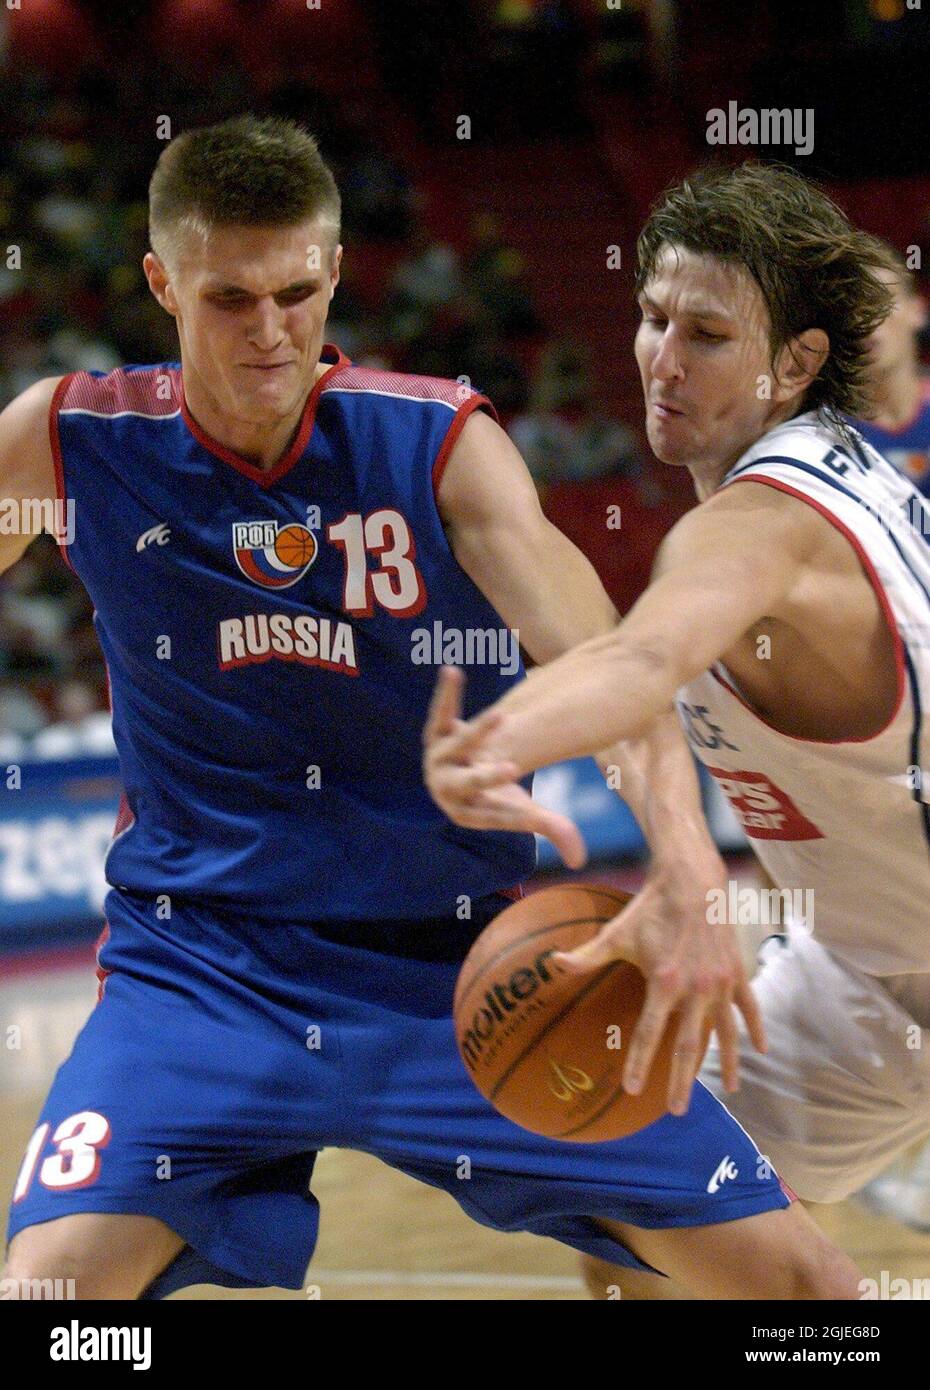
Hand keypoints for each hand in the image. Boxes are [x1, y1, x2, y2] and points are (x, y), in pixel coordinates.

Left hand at [422, 666, 586, 868]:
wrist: (464, 771)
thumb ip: (552, 830)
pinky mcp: (436, 733)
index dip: (507, 812)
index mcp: (465, 813)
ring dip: (479, 731)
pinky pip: (441, 713)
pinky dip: (447, 695)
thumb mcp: (524, 811)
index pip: (488, 814)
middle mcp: (446, 787)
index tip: (529, 810)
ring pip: (457, 745)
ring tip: (504, 717)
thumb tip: (579, 860)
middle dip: (486, 777)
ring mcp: (438, 759)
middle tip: (513, 769)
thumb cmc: (497, 796)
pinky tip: (453, 671)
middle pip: (465, 782)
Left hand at [553, 854, 765, 1113]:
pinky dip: (756, 1029)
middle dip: (682, 1080)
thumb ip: (587, 955)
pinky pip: (749, 1008)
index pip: (650, 1034)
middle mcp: (696, 989)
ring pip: (725, 1033)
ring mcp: (720, 983)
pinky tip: (762, 1050)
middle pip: (689, 1045)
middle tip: (678, 1110)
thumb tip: (552, 964)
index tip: (634, 1091)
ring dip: (727, 1063)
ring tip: (731, 1091)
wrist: (692, 880)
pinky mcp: (736, 973)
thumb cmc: (649, 908)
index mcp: (664, 983)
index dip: (641, 1064)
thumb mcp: (616, 933)